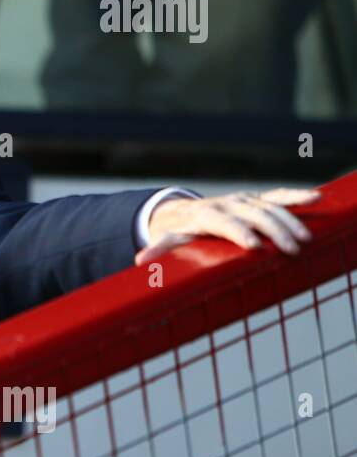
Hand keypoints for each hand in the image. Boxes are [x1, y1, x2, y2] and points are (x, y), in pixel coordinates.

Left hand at [134, 188, 320, 266]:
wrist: (184, 212)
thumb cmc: (179, 232)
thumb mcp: (168, 241)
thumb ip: (159, 250)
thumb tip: (140, 260)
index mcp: (205, 215)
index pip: (223, 222)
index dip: (238, 232)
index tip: (253, 246)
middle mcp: (226, 204)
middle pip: (252, 215)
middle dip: (271, 231)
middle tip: (289, 250)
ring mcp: (242, 200)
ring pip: (269, 208)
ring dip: (289, 221)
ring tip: (304, 239)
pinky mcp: (256, 200)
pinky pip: (278, 197)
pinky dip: (296, 196)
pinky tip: (315, 197)